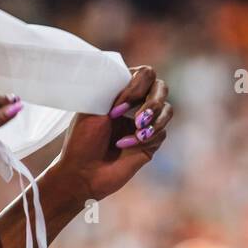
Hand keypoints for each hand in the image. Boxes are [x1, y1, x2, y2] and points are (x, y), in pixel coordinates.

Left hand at [49, 65, 172, 202]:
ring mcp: (143, 125)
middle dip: (153, 102)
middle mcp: (134, 106)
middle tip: (138, 119)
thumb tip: (137, 77)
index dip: (136, 87)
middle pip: (161, 88)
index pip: (144, 75)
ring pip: (167, 110)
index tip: (116, 107)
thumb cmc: (81, 140)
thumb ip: (116, 90)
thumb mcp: (94, 108)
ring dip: (154, 121)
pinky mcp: (149, 145)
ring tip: (137, 132)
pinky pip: (161, 134)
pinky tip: (124, 146)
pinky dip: (144, 139)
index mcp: (120, 93)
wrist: (80, 173)